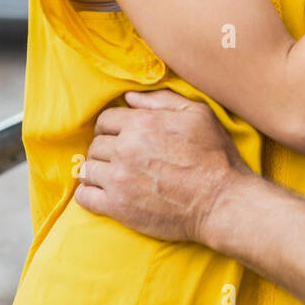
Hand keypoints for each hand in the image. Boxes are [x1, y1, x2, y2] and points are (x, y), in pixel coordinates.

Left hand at [75, 89, 247, 244]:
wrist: (220, 202)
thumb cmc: (214, 157)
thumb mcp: (198, 115)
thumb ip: (162, 100)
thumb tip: (129, 97)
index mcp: (142, 123)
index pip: (105, 119)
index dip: (113, 127)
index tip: (121, 136)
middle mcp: (125, 148)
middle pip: (95, 144)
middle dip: (106, 149)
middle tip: (121, 158)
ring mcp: (119, 179)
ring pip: (88, 169)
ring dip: (97, 170)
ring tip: (113, 176)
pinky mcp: (118, 207)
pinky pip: (84, 197)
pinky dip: (88, 193)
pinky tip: (102, 193)